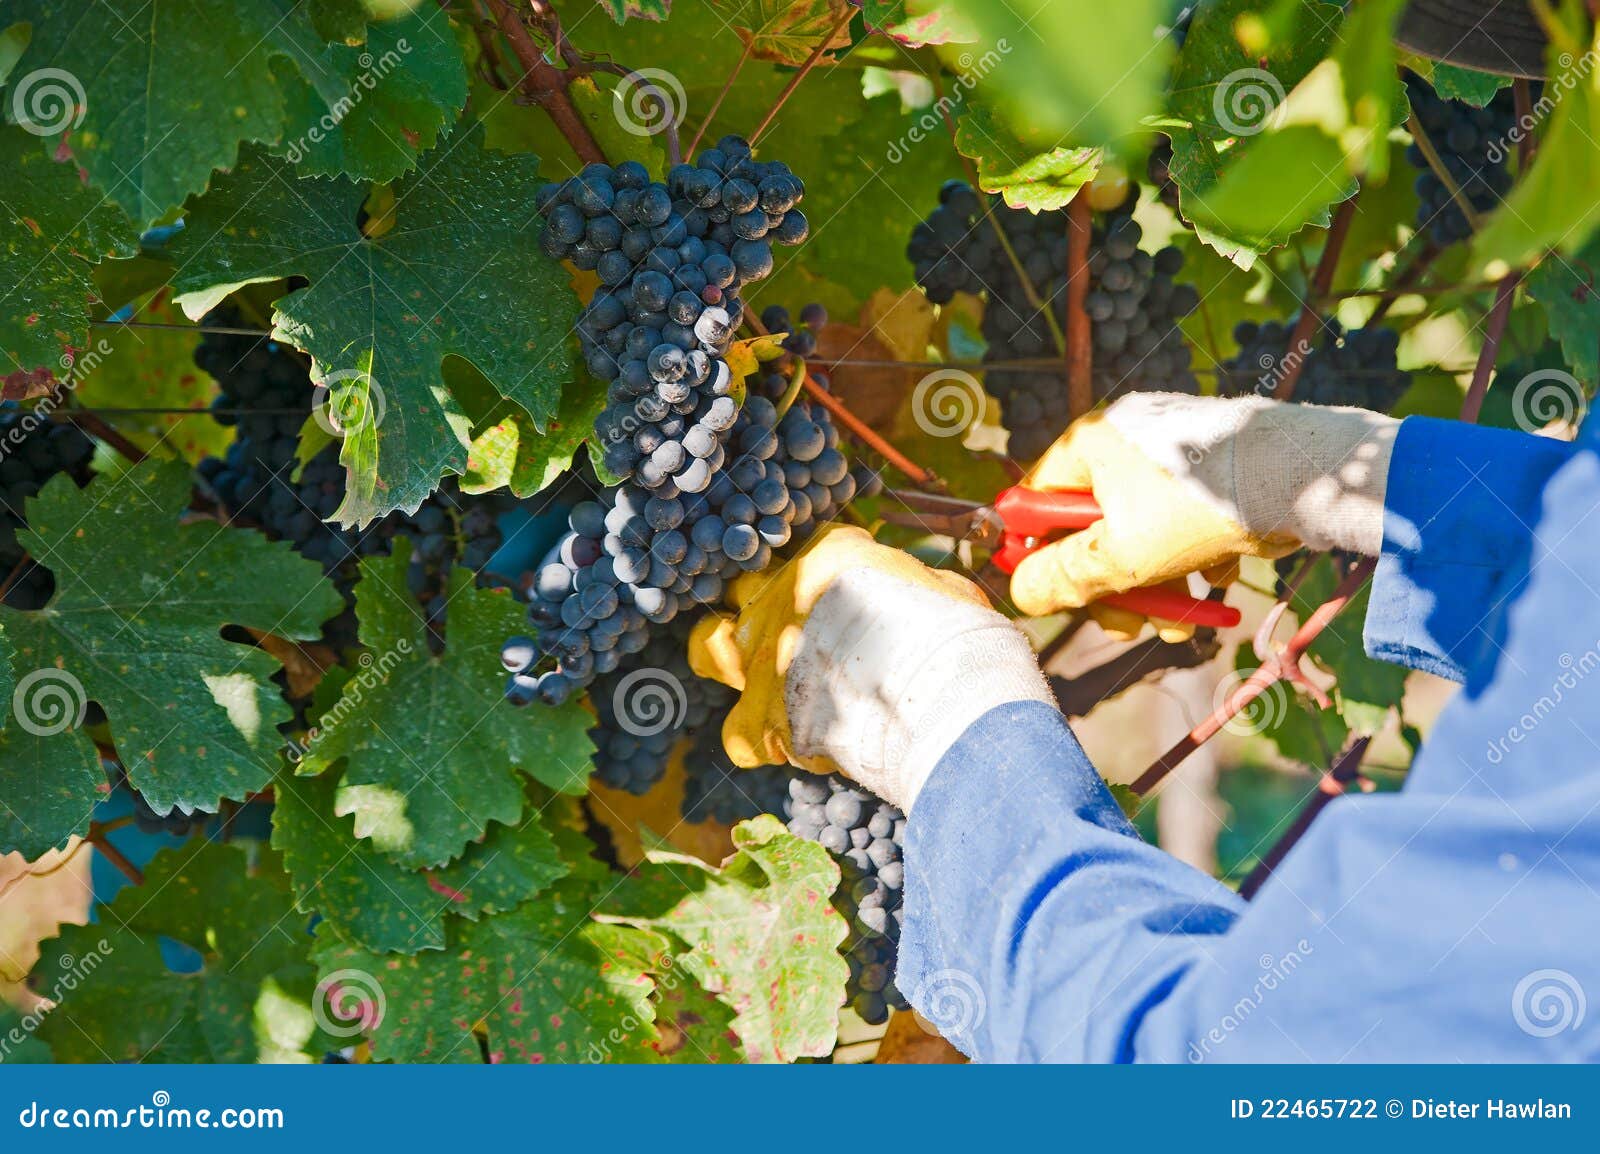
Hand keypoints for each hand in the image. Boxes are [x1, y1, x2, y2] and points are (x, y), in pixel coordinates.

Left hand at [688, 524, 1052, 810]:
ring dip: (735, 663)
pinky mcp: (763, 716)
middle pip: (745, 590)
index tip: (852, 601)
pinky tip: (793, 742)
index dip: (828, 579)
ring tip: (768, 684)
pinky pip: (739, 734)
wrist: (943, 702)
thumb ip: (911, 587)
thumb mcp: (946, 591)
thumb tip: (918, 594)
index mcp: (831, 555)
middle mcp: (784, 596)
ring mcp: (764, 656)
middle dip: (768, 613)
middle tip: (802, 640)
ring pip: (712, 649)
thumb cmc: (959, 641)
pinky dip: (761, 740)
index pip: (811, 552)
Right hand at [1009, 394, 1397, 627]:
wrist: (1306, 477)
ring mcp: (1171, 451)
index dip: (1038, 553)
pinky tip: (1220, 573)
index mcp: (1089, 445)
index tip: (1053, 593)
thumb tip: (1020, 592)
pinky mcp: (1211, 468)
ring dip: (1157, 584)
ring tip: (1187, 619)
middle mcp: (1125, 439)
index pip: (1036, 502)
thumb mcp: (1121, 557)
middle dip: (1113, 586)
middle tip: (1133, 626)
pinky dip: (1194, 556)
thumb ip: (1064, 578)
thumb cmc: (1203, 507)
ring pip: (1141, 532)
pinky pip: (1182, 521)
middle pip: (1092, 527)